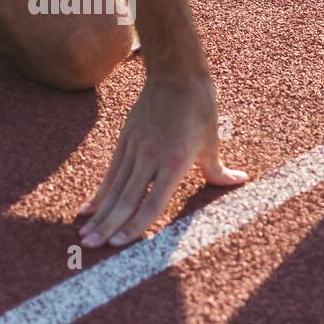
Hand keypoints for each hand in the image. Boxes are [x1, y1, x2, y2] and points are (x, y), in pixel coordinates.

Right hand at [77, 73, 247, 246]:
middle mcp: (150, 158)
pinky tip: (86, 210)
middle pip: (125, 200)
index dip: (135, 226)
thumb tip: (239, 182)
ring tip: (84, 236)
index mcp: (174, 162)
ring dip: (98, 215)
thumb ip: (219, 170)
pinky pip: (110, 173)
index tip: (121, 244)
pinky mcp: (124, 141)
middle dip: (108, 226)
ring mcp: (134, 149)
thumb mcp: (212, 143)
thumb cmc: (200, 110)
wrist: (177, 75)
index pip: (152, 203)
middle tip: (91, 248)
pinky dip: (98, 194)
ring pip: (113, 189)